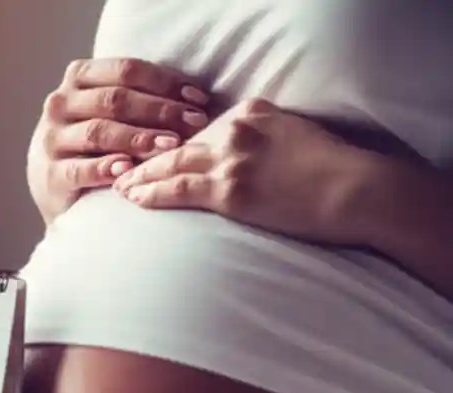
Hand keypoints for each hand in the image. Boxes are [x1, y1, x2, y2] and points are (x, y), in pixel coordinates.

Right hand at [27, 57, 211, 224]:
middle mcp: (60, 104)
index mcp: (78, 77)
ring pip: (98, 132)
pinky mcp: (50, 175)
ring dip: (139, 138)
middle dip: (159, 110)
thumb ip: (142, 97)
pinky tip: (128, 169)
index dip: (165, 82)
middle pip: (114, 99)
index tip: (199, 99)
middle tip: (194, 123)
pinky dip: (105, 169)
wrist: (53, 182)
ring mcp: (52, 139)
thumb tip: (197, 99)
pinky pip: (79, 170)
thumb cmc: (95, 141)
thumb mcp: (110, 110)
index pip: (125, 70)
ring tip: (170, 146)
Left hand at [112, 99, 362, 243]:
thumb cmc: (333, 170)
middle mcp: (237, 130)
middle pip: (178, 143)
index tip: (149, 148)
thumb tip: (239, 150)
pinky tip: (133, 198)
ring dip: (139, 176)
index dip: (170, 140)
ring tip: (118, 186)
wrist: (356, 191)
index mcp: (252, 112)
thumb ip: (262, 136)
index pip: (199, 127)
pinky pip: (178, 190)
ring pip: (171, 165)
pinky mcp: (231, 190)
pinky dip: (151, 193)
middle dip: (145, 155)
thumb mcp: (294, 135)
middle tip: (119, 164)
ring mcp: (232, 160)